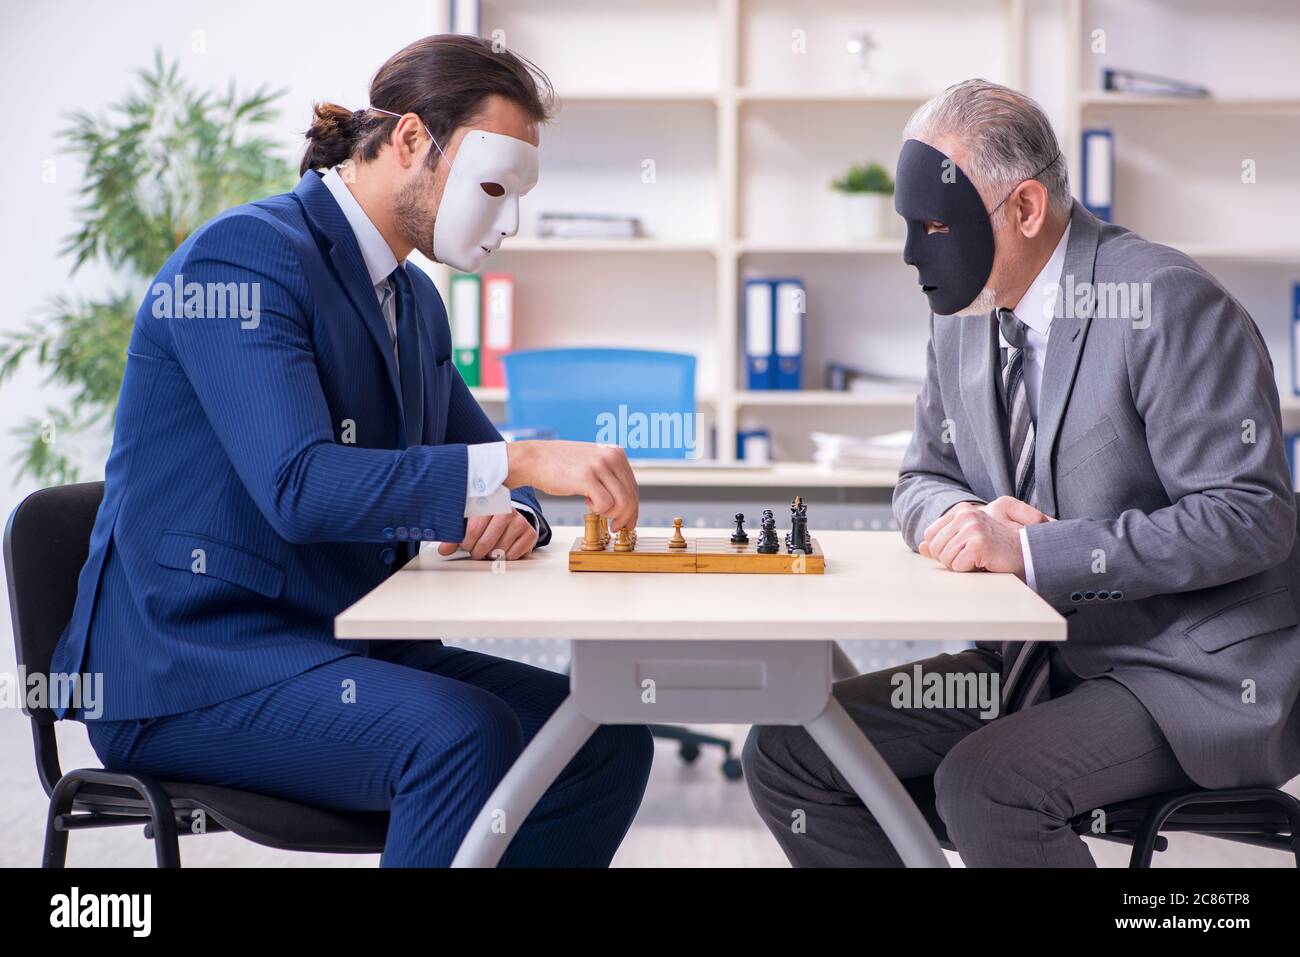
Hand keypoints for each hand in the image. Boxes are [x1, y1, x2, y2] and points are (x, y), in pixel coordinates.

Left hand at [437, 511, 537, 560]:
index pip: (473, 528)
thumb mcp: (467, 521)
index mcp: (488, 502)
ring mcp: (520, 521)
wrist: (509, 514)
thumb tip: (444, 550)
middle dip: (476, 552)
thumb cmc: (484, 518)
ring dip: (491, 555)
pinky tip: (502, 548)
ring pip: (499, 550)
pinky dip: (505, 557)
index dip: (466, 542)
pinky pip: (513, 555)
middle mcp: (507, 510)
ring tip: (488, 548)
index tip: (464, 545)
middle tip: (475, 550)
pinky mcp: (530, 533)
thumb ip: (454, 536)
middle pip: (486, 542)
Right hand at [506, 440, 638, 531]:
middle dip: (625, 518)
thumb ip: (610, 476)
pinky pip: (605, 505)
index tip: (628, 522)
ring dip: (610, 514)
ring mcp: (600, 466)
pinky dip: (598, 510)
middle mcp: (612, 457)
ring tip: (595, 509)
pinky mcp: (587, 477)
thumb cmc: (560, 465)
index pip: (633, 487)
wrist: (534, 459)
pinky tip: (587, 502)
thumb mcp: (593, 463)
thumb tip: (625, 503)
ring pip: (622, 503)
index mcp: (616, 453)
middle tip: (615, 528)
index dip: (633, 509)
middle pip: (631, 497)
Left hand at [918, 497, 1049, 575]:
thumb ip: (944, 541)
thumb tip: (922, 547)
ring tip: (980, 558)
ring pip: (945, 559)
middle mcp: (965, 515)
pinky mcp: (978, 543)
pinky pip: (958, 566)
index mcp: (961, 510)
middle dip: (951, 559)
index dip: (941, 550)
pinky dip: (970, 570)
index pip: (930, 536)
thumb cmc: (998, 547)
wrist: (1027, 551)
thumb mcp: (968, 539)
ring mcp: (972, 528)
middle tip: (973, 557)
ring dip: (962, 565)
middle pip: (935, 549)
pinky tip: (985, 562)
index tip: (961, 550)